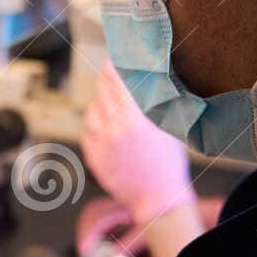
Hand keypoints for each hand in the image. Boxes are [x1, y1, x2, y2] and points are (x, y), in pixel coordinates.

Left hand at [81, 62, 195, 228]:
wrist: (157, 198)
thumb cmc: (168, 163)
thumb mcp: (168, 126)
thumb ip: (156, 102)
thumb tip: (149, 76)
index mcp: (133, 119)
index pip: (116, 80)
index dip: (114, 66)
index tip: (114, 58)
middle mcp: (112, 129)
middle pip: (102, 91)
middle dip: (107, 80)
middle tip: (112, 75)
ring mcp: (99, 144)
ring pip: (92, 111)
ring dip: (101, 104)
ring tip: (114, 106)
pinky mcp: (92, 156)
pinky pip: (88, 131)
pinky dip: (96, 126)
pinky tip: (109, 128)